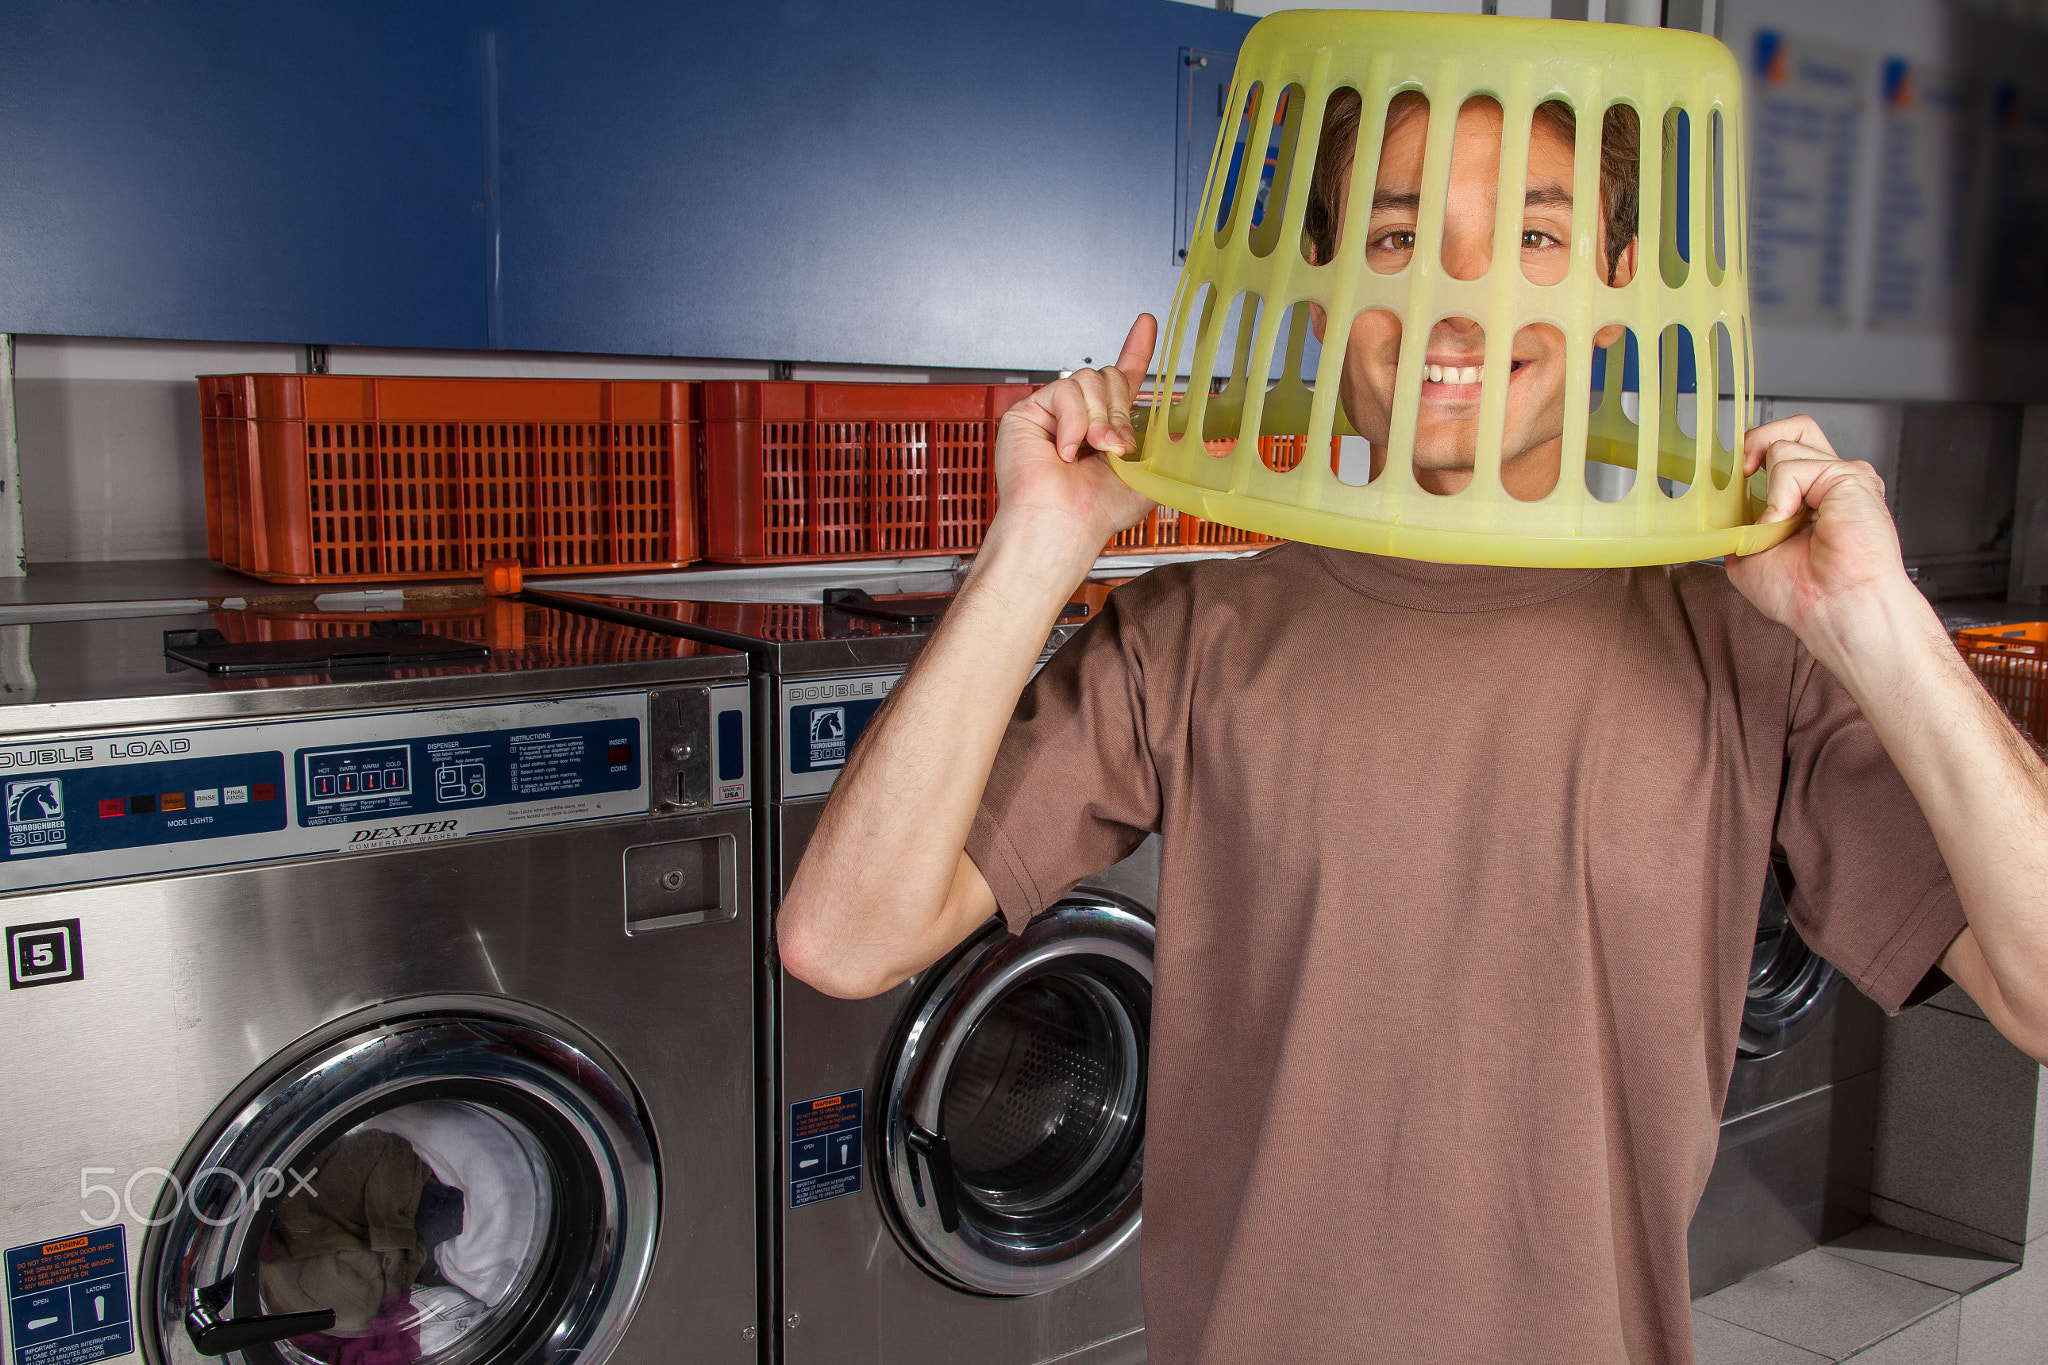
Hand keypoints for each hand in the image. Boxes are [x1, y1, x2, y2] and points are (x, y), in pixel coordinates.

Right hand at [989, 315, 1159, 553]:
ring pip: (1088, 380)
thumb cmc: (1097, 512)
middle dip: (1118, 411)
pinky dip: (1072, 423)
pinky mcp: (1029, 412)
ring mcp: (1054, 414)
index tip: (1147, 324)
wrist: (1064, 525)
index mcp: (1106, 429)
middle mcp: (1080, 418)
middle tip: (1114, 447)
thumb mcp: (1147, 476)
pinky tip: (1065, 451)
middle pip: (1108, 375)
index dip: (1136, 349)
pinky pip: (1063, 392)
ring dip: (1098, 420)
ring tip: (1091, 452)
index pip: (1122, 380)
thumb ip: (1160, 446)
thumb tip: (1178, 428)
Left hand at [1725, 415, 1923, 650]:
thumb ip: (1737, 522)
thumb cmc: (1803, 594)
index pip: (1781, 448)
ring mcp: (1840, 476)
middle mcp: (1826, 483)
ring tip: (1777, 522)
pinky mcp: (1850, 476)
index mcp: (1807, 497)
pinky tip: (1789, 521)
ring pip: (1788, 440)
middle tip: (1741, 474)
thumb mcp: (1747, 553)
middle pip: (1793, 427)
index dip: (1752, 452)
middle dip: (1757, 441)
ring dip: (1768, 483)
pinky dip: (1780, 493)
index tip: (1729, 475)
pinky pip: (1794, 464)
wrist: (1834, 610)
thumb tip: (1715, 507)